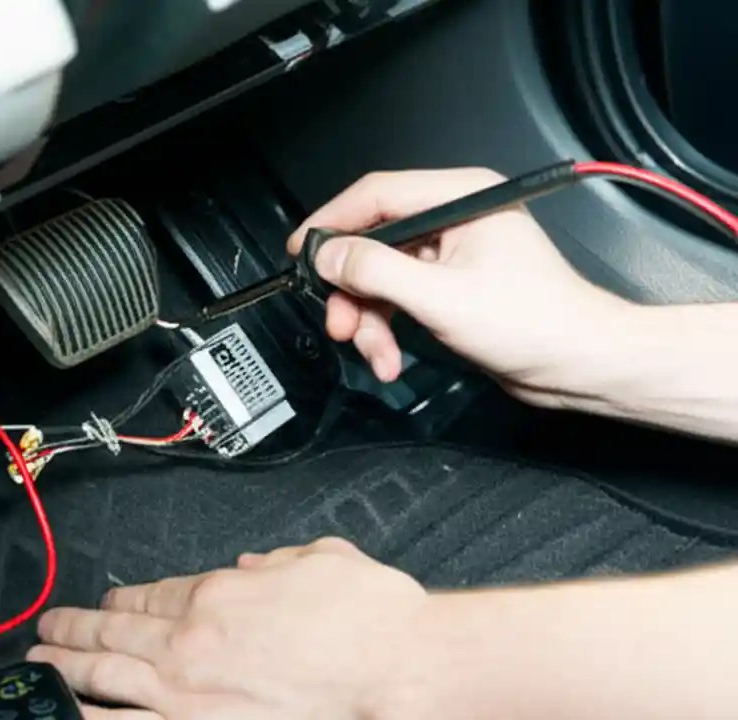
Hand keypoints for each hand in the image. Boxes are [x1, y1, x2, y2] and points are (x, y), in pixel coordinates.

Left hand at [28, 538, 427, 718]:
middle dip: (72, 629)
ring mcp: (187, 697)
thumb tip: (251, 567)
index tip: (108, 601)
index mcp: (214, 595)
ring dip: (66, 673)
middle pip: (113, 632)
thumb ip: (275, 562)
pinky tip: (75, 716)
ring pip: (106, 680)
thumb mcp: (320, 560)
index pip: (151, 594)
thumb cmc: (370, 619)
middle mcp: (189, 644)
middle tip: (46, 630)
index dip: (122, 597)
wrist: (400, 670)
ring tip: (39, 670)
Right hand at [288, 168, 635, 406]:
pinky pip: (397, 300)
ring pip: (379, 277)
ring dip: (367, 319)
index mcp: (461, 197)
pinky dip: (386, 330)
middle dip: (350, 288)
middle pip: (372, 241)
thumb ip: (377, 270)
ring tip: (374, 353)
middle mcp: (453, 218)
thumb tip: (328, 253)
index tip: (300, 250)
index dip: (332, 221)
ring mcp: (450, 255)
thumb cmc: (535, 323)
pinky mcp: (448, 287)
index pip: (376, 194)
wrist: (580, 364)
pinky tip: (389, 358)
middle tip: (337, 320)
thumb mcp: (441, 296)